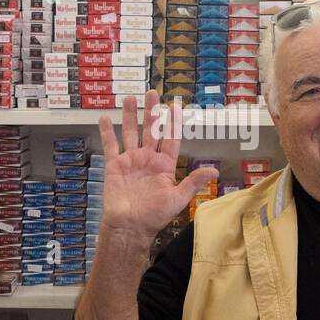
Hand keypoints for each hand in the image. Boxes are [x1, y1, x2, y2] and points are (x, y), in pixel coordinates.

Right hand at [97, 91, 218, 244]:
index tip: (175, 106)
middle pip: (150, 130)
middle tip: (152, 92)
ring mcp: (130, 161)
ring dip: (130, 115)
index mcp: (164, 165)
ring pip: (130, 132)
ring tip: (130, 97)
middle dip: (151, 111)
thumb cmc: (154, 216)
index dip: (173, 123)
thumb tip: (214, 171)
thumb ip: (193, 181)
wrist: (130, 227)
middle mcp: (148, 159)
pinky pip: (110, 145)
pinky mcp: (114, 166)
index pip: (170, 139)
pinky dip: (107, 132)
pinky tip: (105, 118)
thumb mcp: (178, 198)